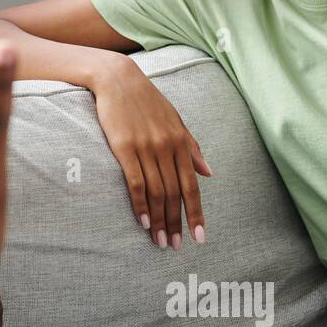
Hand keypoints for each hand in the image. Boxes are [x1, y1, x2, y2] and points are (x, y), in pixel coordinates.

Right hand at [89, 55, 211, 248]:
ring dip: (160, 220)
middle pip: (174, 194)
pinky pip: (136, 182)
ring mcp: (145, 148)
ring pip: (157, 192)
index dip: (197, 212)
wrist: (118, 80)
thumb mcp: (175, 121)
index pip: (192, 186)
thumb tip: (209, 172)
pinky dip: (140, 204)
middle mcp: (166, 148)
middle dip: (177, 222)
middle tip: (177, 246)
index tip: (200, 236)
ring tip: (160, 241)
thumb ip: (192, 147)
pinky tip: (143, 221)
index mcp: (180, 143)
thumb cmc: (146, 101)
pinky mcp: (124, 148)